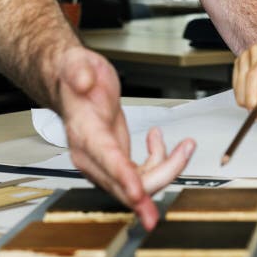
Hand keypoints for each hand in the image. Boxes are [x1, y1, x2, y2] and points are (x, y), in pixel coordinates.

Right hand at [56, 45, 194, 229]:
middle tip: (186, 151)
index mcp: (83, 133)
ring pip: (141, 185)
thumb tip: (84, 80)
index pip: (105, 159)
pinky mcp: (116, 162)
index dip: (123, 177)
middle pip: (126, 184)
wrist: (70, 86)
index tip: (138, 193)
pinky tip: (158, 139)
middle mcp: (91, 156)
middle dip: (161, 176)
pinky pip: (143, 176)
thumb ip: (79, 71)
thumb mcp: (76, 63)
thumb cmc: (75, 77)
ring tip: (184, 144)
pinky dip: (160, 162)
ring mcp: (104, 163)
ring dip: (168, 168)